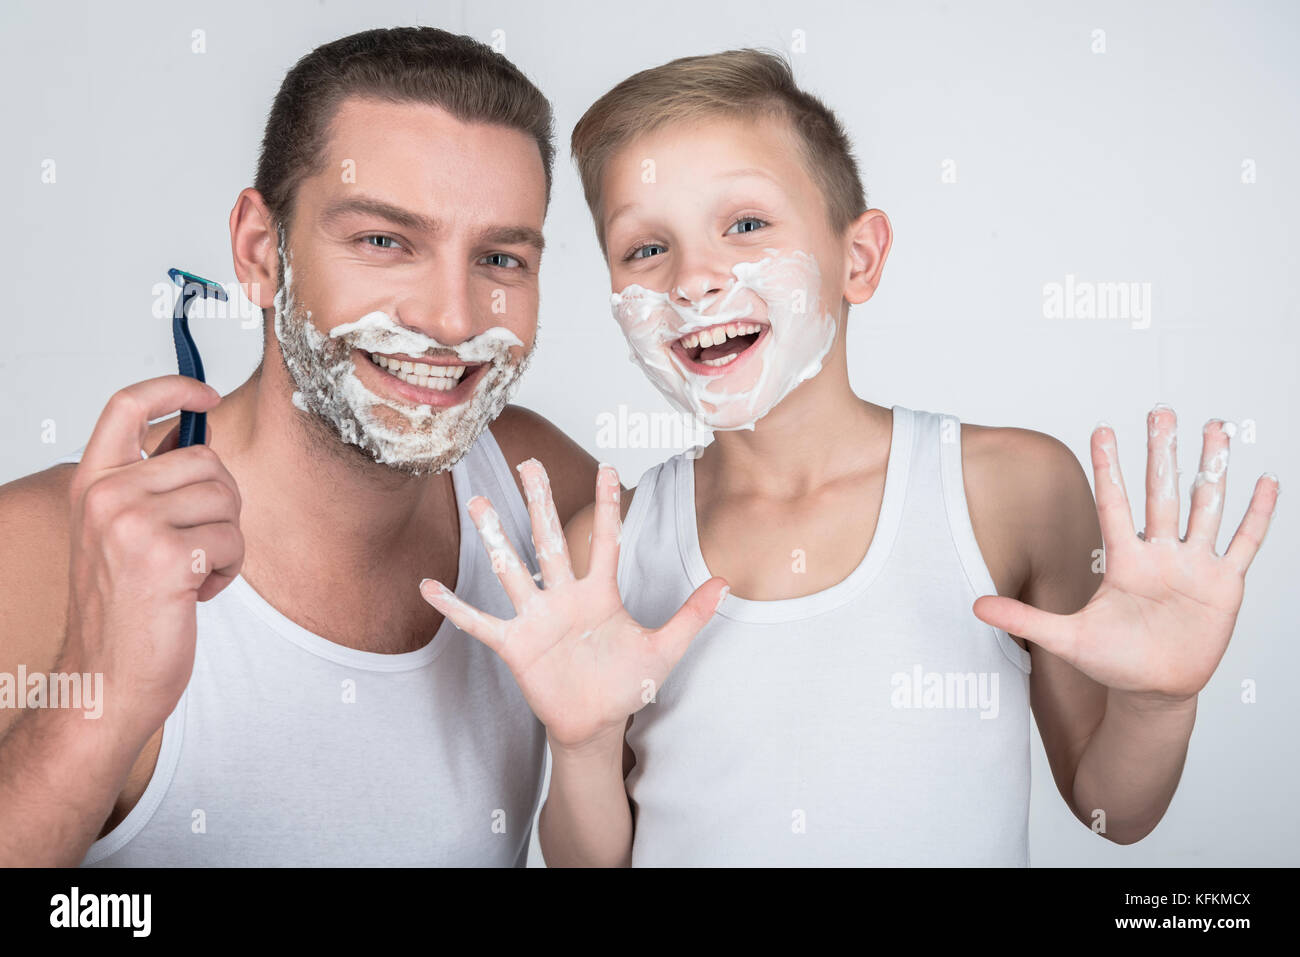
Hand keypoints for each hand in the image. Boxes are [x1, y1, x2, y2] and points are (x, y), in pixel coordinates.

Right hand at [65, 376, 243, 744]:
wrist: (104, 682)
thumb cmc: (123, 611)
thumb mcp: (119, 533)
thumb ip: (150, 483)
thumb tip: (195, 432)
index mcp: (91, 483)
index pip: (126, 405)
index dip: (173, 388)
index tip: (205, 395)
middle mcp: (106, 496)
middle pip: (207, 460)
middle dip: (221, 503)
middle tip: (196, 547)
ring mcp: (134, 525)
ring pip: (227, 499)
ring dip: (226, 540)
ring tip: (190, 573)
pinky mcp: (168, 557)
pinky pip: (235, 540)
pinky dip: (228, 570)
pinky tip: (195, 594)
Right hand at [420, 459, 727, 751]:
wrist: (597, 723)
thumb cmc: (627, 683)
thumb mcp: (665, 649)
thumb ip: (692, 616)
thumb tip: (727, 582)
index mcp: (600, 593)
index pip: (604, 541)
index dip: (606, 506)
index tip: (607, 467)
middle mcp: (564, 597)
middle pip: (549, 540)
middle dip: (539, 502)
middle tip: (527, 463)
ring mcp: (537, 618)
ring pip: (513, 570)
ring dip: (496, 538)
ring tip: (478, 503)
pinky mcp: (516, 645)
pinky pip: (480, 622)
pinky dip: (455, 607)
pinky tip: (429, 587)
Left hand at [973, 406, 1278, 706]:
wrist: (1152, 689)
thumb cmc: (1111, 661)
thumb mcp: (1065, 637)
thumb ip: (1022, 619)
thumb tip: (975, 606)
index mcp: (1123, 560)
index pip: (1114, 504)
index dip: (1110, 468)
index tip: (1102, 429)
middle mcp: (1159, 554)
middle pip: (1162, 493)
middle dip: (1162, 453)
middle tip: (1162, 412)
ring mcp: (1193, 565)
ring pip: (1205, 507)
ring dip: (1211, 469)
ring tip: (1216, 428)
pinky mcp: (1223, 585)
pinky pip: (1243, 544)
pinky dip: (1256, 515)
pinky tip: (1265, 482)